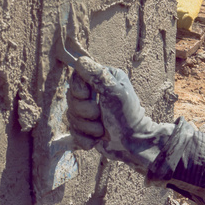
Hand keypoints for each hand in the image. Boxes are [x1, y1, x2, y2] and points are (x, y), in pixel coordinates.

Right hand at [66, 57, 173, 172]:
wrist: (133, 144)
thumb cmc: (128, 116)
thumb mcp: (115, 92)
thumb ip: (98, 75)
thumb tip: (80, 60)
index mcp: (103, 79)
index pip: (76, 77)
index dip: (78, 89)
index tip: (88, 96)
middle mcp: (94, 92)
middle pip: (71, 97)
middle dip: (84, 111)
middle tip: (99, 115)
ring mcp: (89, 111)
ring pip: (71, 115)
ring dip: (86, 126)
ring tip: (102, 131)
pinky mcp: (86, 127)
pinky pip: (73, 131)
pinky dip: (84, 138)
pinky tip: (96, 140)